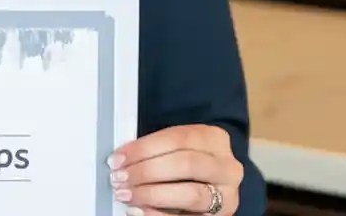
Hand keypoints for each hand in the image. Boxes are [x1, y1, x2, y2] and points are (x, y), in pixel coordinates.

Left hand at [107, 125, 241, 214]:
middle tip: (120, 178)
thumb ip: (156, 150)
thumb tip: (121, 160)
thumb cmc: (187, 162)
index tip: (118, 158)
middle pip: (186, 164)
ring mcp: (227, 195)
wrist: (210, 184)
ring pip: (191, 194)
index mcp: (215, 139)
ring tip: (127, 194)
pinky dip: (160, 215)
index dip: (144, 148)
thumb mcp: (178, 147)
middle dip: (147, 171)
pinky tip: (140, 211)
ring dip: (153, 195)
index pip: (178, 138)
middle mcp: (227, 167)